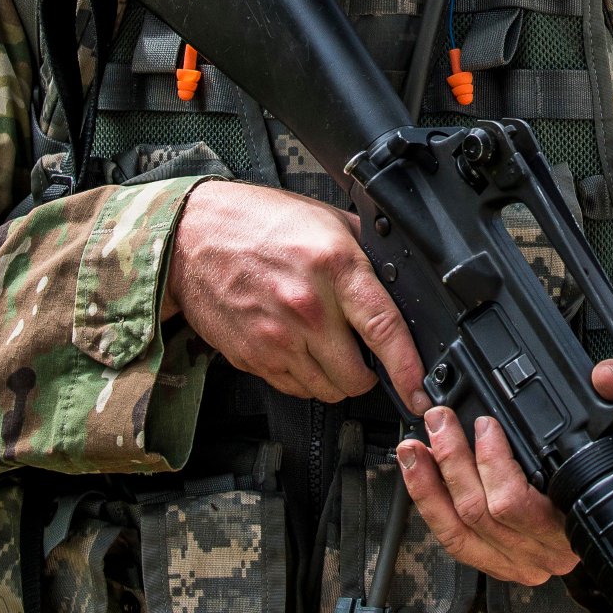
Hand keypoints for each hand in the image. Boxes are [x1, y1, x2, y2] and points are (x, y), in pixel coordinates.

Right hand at [165, 181, 428, 409]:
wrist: (192, 236)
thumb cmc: (257, 222)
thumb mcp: (325, 221)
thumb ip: (366, 254)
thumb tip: (403, 282)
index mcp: (334, 267)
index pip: (384, 329)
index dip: (409, 368)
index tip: (421, 391)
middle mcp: (307, 308)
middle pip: (357, 377)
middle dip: (369, 374)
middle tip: (365, 356)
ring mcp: (276, 338)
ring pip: (328, 390)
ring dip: (337, 378)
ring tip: (327, 346)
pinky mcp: (252, 357)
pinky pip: (295, 389)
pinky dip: (305, 378)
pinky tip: (299, 348)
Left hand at [397, 360, 612, 584]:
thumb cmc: (609, 478)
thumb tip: (606, 376)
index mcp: (570, 524)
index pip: (516, 502)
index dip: (491, 463)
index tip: (484, 424)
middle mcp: (542, 551)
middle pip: (480, 511)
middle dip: (453, 460)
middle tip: (441, 422)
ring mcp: (516, 563)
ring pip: (459, 529)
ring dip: (430, 484)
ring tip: (415, 447)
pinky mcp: (494, 563)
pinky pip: (453, 540)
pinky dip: (430, 504)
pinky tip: (419, 475)